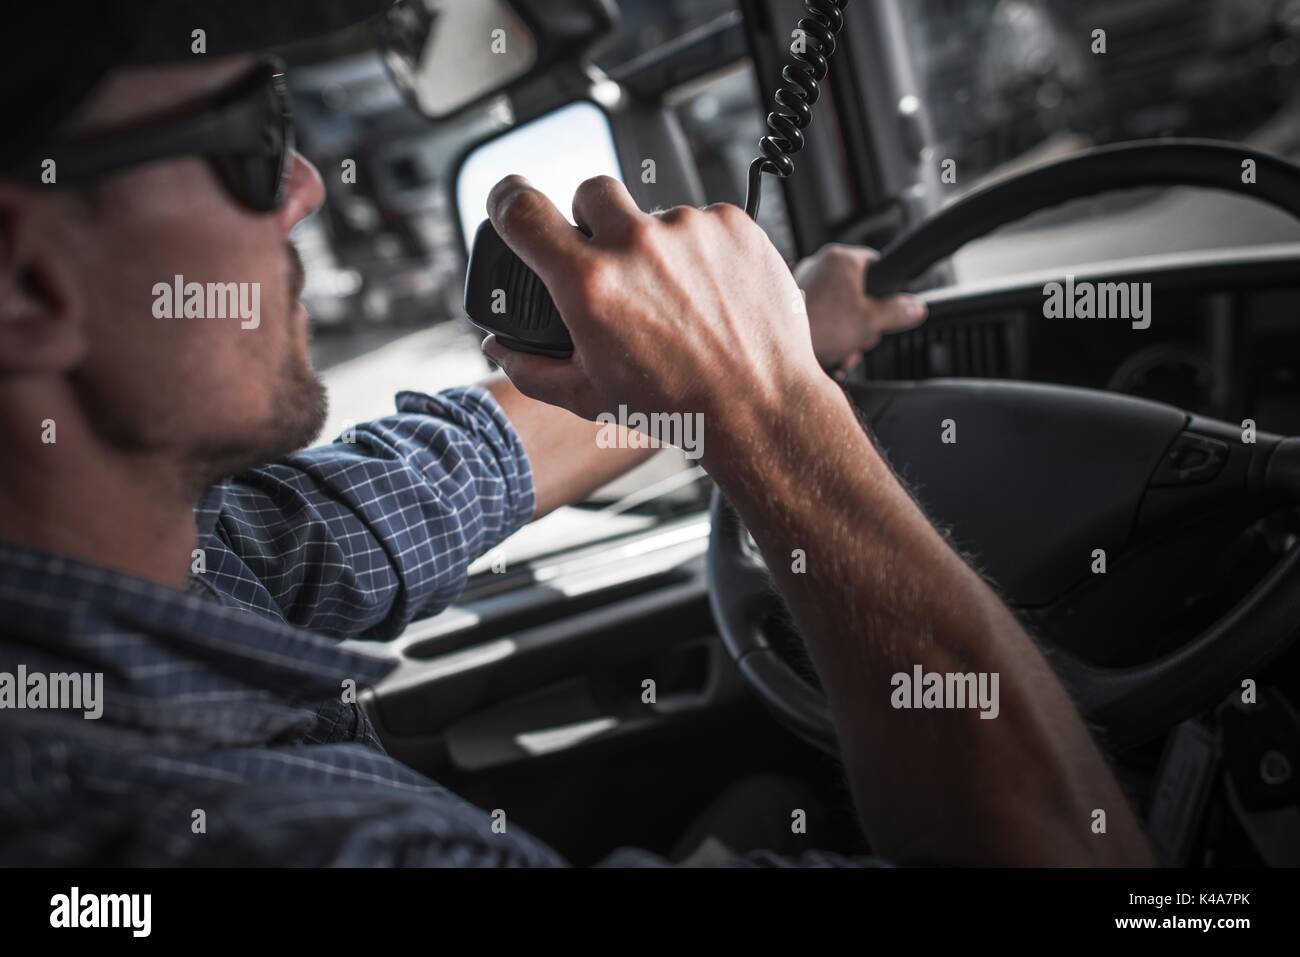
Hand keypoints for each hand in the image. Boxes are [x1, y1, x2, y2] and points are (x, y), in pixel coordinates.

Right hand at [481, 176, 828, 445]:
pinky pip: (701, 222)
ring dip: (656, 245)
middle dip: (592, 219)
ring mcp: (687, 229)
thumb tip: (499, 346)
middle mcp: (636, 245)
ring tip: (677, 299)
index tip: (509, 202)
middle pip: (590, 190)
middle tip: (610, 261)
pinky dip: (701, 250)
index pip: (521, 210)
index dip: (505, 200)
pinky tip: (710, 292)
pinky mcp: (732, 224)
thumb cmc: (674, 406)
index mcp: (589, 284)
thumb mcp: (588, 396)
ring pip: (653, 214)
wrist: (758, 406)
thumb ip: (529, 368)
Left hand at [795, 243, 927, 374]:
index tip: (890, 308)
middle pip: (857, 291)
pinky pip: (820, 317)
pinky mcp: (791, 306)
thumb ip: (898, 311)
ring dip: (848, 334)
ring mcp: (802, 284)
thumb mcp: (871, 321)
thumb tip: (916, 307)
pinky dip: (828, 335)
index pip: (877, 264)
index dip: (887, 290)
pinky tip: (830, 354)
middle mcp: (818, 265)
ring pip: (839, 308)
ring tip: (844, 351)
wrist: (778, 352)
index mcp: (841, 259)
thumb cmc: (820, 329)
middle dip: (865, 321)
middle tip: (863, 338)